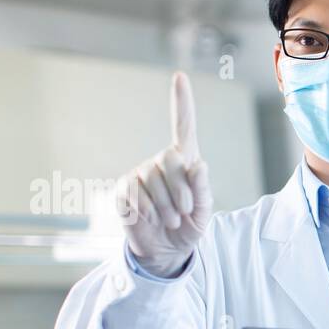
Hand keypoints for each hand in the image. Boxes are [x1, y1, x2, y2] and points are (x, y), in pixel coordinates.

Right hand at [116, 72, 212, 277]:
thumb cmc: (188, 227)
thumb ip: (203, 189)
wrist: (166, 251)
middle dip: (182, 191)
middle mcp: (160, 162)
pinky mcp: (124, 189)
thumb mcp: (204, 213)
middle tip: (185, 212)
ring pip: (153, 181)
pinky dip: (147, 211)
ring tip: (171, 220)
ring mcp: (140, 174)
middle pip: (169, 159)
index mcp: (184, 162)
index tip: (179, 77)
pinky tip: (151, 219)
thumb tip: (198, 164)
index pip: (183, 127)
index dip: (181, 102)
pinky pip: (135, 194)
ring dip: (166, 207)